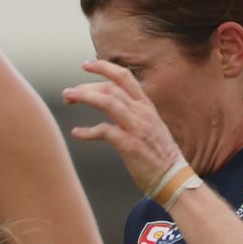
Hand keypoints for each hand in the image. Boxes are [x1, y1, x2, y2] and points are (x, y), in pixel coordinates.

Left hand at [64, 60, 187, 198]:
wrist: (174, 179)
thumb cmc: (159, 156)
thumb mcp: (151, 127)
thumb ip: (135, 113)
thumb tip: (115, 105)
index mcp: (146, 106)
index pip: (124, 77)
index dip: (104, 67)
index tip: (87, 64)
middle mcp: (142, 113)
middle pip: (110, 88)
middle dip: (86, 86)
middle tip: (68, 92)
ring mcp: (136, 128)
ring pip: (107, 102)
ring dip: (85, 96)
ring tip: (68, 98)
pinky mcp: (130, 145)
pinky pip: (104, 131)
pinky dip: (87, 131)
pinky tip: (77, 133)